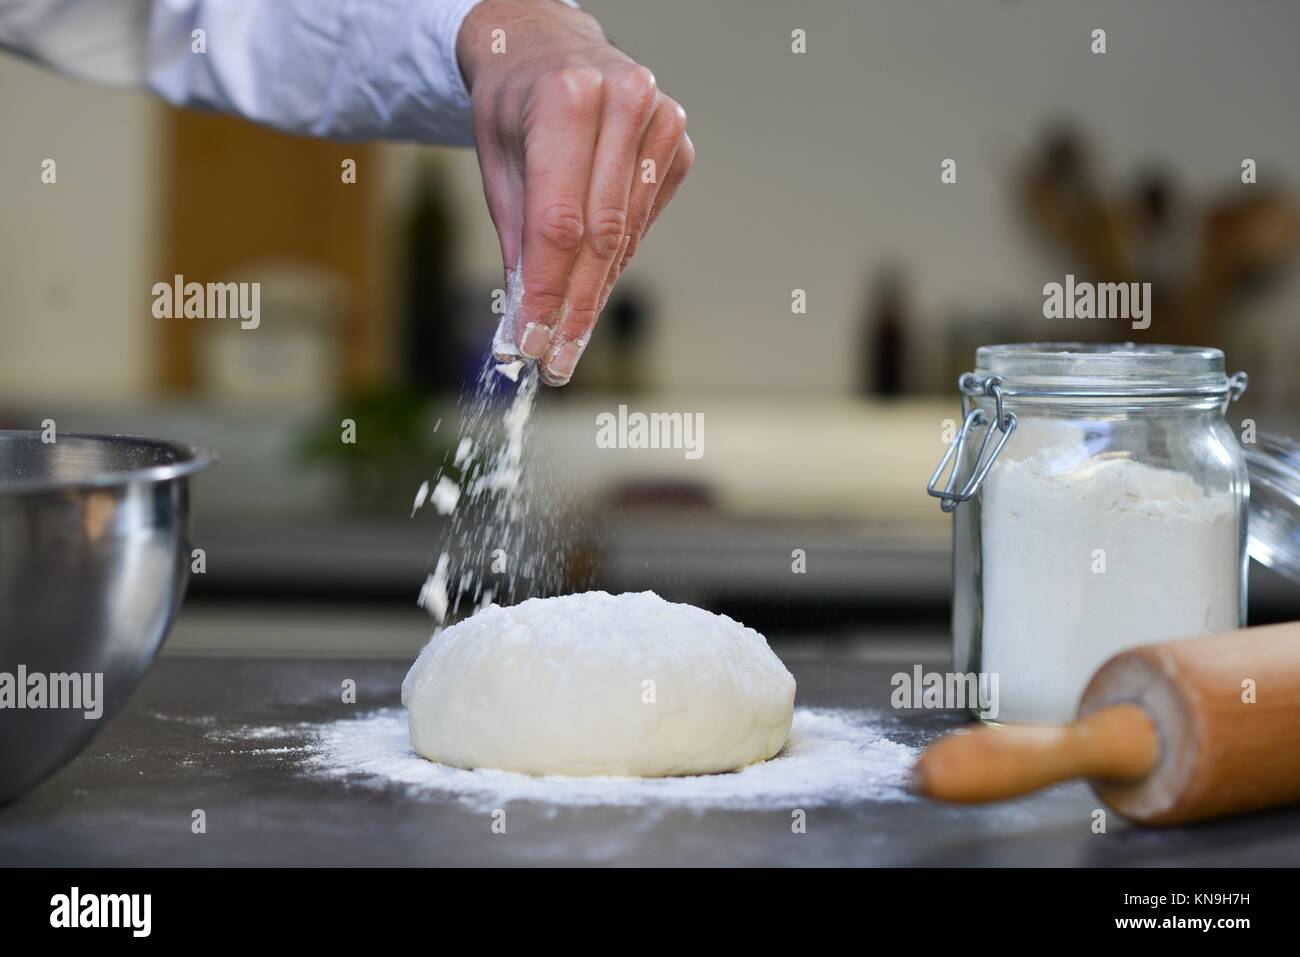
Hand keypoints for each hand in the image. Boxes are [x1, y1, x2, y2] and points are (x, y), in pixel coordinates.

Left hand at [457, 0, 693, 384]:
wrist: (550, 48)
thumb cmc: (515, 105)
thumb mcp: (498, 162)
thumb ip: (518, 238)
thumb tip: (527, 317)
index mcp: (568, 98)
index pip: (559, 222)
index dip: (547, 292)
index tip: (533, 343)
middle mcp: (624, 103)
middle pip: (599, 237)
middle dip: (574, 307)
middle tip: (557, 360)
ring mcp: (661, 122)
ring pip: (625, 237)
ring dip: (596, 295)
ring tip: (570, 340)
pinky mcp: (678, 146)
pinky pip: (642, 223)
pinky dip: (615, 262)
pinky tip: (592, 289)